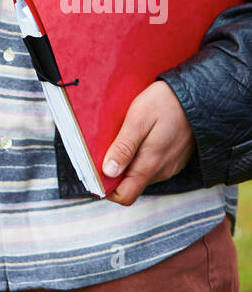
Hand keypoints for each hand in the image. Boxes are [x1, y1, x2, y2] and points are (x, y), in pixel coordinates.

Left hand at [102, 80, 194, 204]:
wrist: (198, 95)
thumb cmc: (165, 103)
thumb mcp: (138, 119)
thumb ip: (124, 147)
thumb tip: (108, 172)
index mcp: (149, 165)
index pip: (125, 196)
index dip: (106, 189)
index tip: (94, 171)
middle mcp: (161, 172)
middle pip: (130, 185)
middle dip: (114, 173)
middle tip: (104, 149)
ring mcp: (169, 166)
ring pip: (140, 175)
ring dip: (127, 163)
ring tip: (121, 139)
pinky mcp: (174, 159)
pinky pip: (152, 166)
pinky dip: (140, 157)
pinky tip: (137, 137)